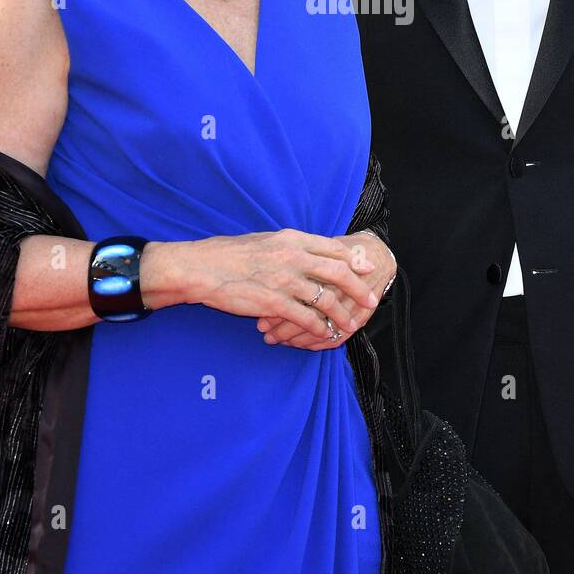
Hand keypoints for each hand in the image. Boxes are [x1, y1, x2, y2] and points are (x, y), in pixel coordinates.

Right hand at [177, 227, 379, 339]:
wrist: (203, 268)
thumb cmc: (231, 254)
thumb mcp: (266, 241)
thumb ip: (292, 247)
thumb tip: (312, 252)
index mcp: (292, 239)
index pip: (334, 248)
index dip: (355, 261)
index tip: (369, 270)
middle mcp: (293, 256)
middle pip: (338, 272)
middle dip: (359, 289)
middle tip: (371, 301)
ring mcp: (284, 280)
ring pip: (325, 299)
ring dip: (341, 315)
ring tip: (349, 325)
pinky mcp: (272, 302)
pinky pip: (305, 317)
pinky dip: (318, 328)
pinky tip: (323, 334)